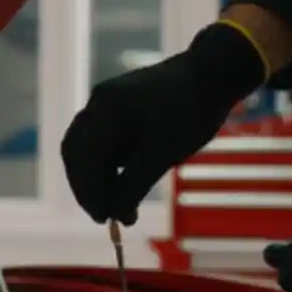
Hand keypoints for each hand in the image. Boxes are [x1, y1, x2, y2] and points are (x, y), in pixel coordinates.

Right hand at [63, 23, 264, 224]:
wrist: (214, 73)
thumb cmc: (191, 112)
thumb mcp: (163, 155)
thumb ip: (135, 186)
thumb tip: (117, 217)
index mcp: (106, 110)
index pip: (83, 159)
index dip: (89, 193)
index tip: (104, 219)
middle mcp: (99, 103)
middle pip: (77, 153)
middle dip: (89, 187)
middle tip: (107, 215)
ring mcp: (107, 102)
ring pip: (89, 148)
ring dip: (101, 177)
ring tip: (124, 205)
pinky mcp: (119, 106)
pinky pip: (104, 140)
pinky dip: (111, 164)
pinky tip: (128, 182)